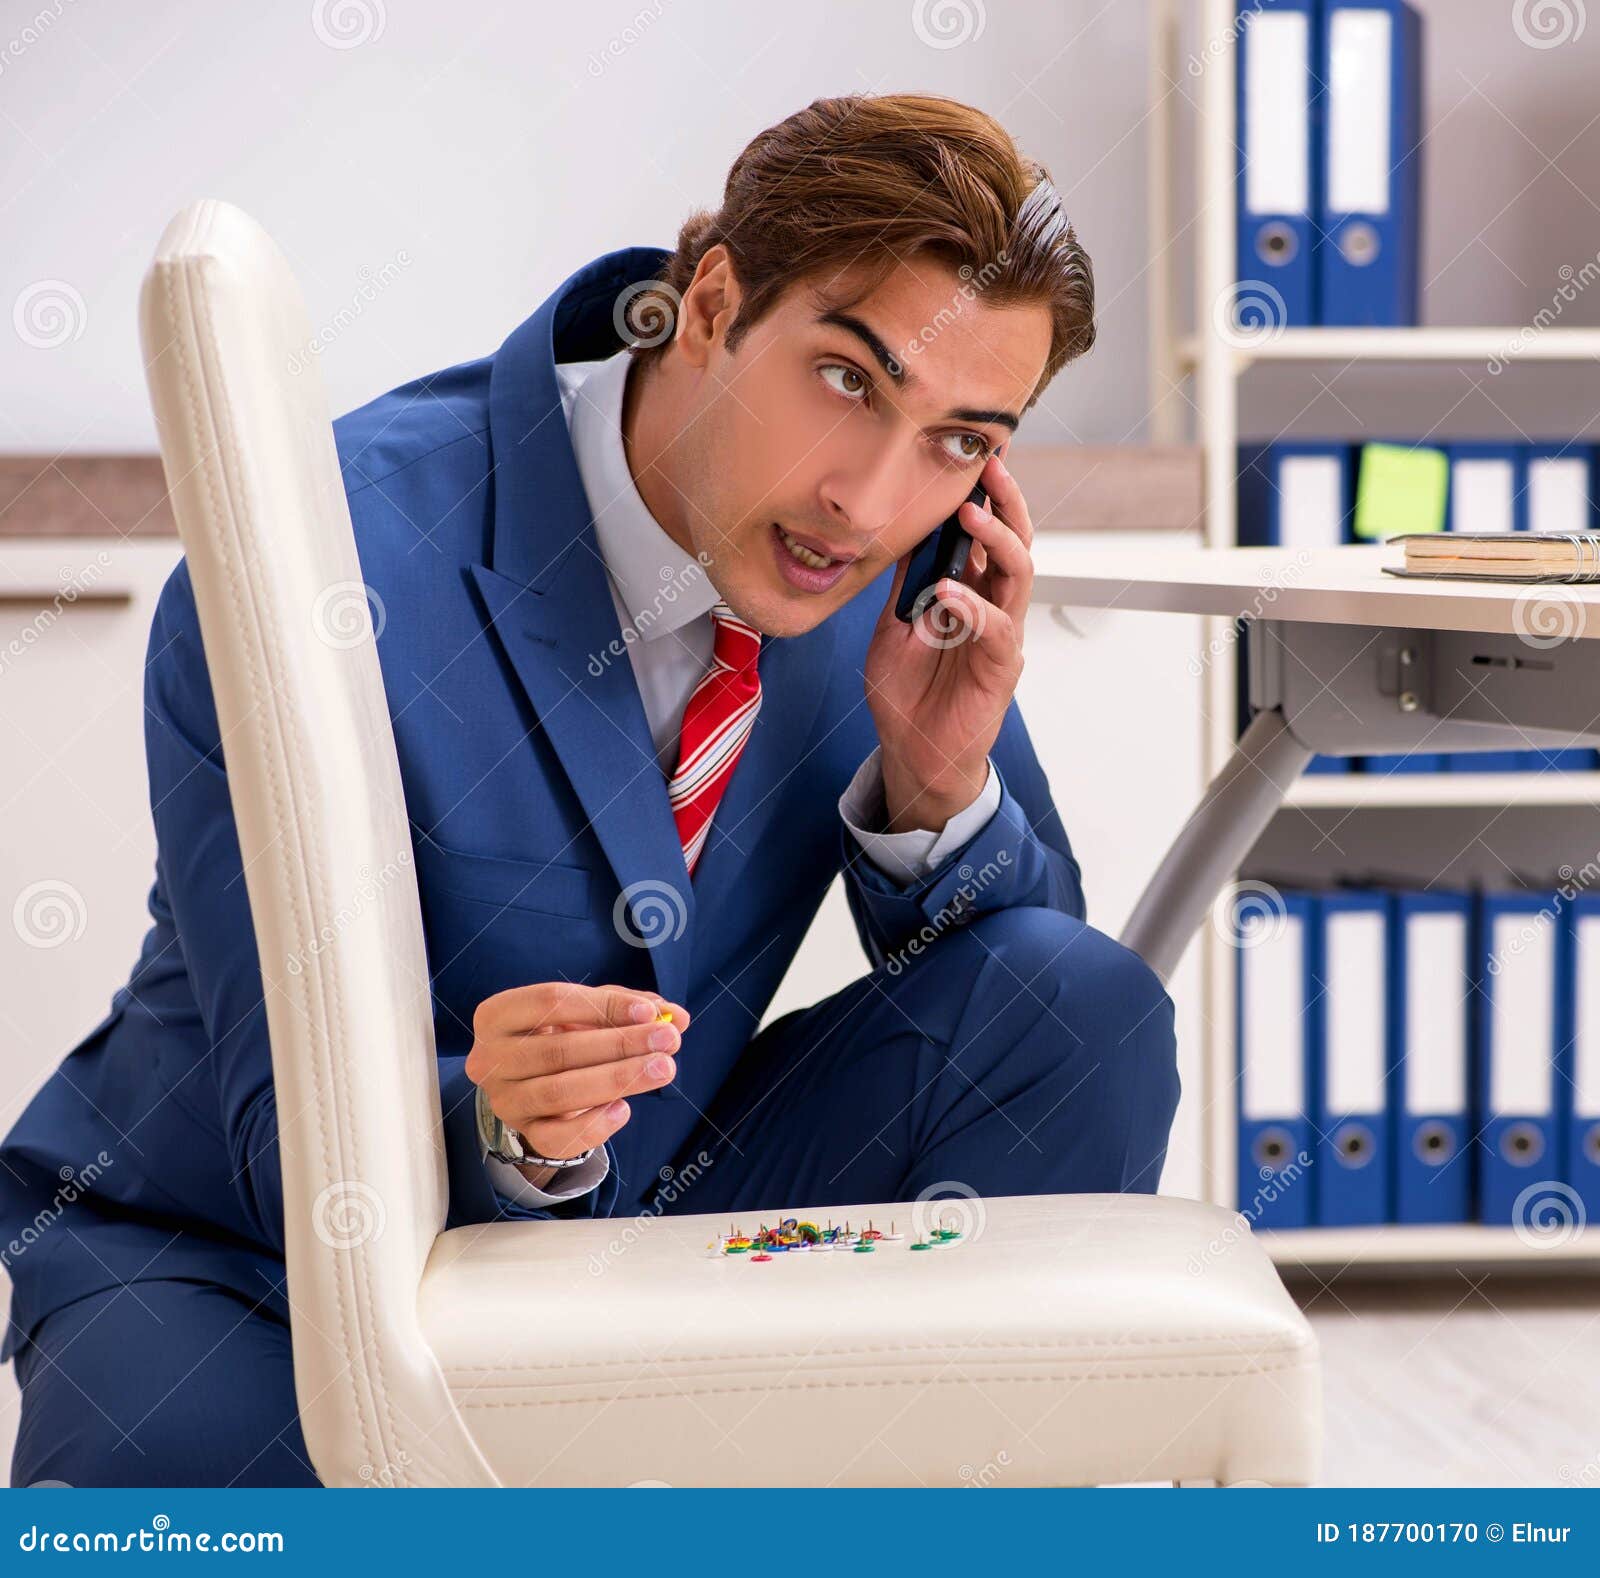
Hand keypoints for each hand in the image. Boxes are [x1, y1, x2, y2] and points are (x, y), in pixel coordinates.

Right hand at [464, 982, 688, 1188]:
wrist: (534, 1081)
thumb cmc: (562, 1033)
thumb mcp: (589, 1012)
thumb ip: (629, 1008)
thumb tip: (676, 1016)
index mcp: (498, 1014)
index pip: (551, 1001)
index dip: (604, 1006)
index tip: (649, 1012)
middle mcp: (490, 1058)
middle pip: (558, 1050)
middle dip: (619, 1044)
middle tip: (667, 1040)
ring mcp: (504, 1100)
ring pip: (559, 1092)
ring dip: (618, 1080)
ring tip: (663, 1068)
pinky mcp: (524, 1135)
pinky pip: (556, 1139)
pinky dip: (594, 1126)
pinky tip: (625, 1108)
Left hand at [864, 450, 1032, 832]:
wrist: (913, 751)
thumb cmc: (907, 693)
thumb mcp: (893, 627)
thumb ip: (904, 585)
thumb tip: (904, 534)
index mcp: (970, 591)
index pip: (987, 534)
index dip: (987, 497)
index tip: (977, 457)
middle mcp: (993, 606)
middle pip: (1015, 542)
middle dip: (1007, 501)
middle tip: (991, 467)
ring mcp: (1001, 635)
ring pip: (1018, 574)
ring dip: (996, 540)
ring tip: (971, 514)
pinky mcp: (1000, 667)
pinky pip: (996, 628)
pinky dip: (974, 607)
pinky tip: (950, 594)